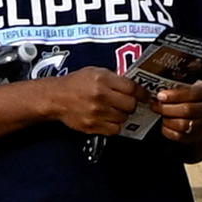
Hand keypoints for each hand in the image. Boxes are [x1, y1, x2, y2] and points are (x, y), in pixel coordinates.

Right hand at [31, 67, 149, 137]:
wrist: (56, 98)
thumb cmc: (76, 83)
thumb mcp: (96, 72)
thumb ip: (115, 78)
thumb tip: (134, 86)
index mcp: (103, 80)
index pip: (132, 88)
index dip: (142, 93)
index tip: (145, 95)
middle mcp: (100, 97)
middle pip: (130, 105)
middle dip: (132, 104)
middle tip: (128, 103)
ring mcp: (96, 113)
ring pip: (123, 118)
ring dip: (123, 115)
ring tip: (116, 110)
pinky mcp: (92, 126)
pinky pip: (114, 130)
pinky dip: (115, 125)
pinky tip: (110, 119)